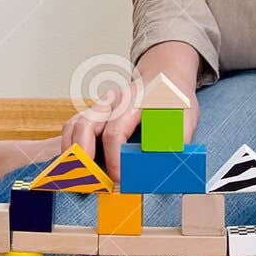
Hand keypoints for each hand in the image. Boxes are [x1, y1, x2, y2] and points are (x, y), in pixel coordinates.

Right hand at [59, 45, 200, 182]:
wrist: (165, 75)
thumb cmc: (175, 98)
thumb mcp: (186, 117)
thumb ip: (177, 142)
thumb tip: (167, 168)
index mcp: (136, 101)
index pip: (116, 132)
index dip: (114, 159)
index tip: (117, 179)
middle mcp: (114, 101)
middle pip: (86, 125)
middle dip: (82, 155)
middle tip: (87, 180)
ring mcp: (101, 105)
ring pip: (75, 124)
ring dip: (71, 152)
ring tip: (75, 175)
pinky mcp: (95, 111)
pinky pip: (74, 126)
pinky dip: (69, 146)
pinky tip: (73, 164)